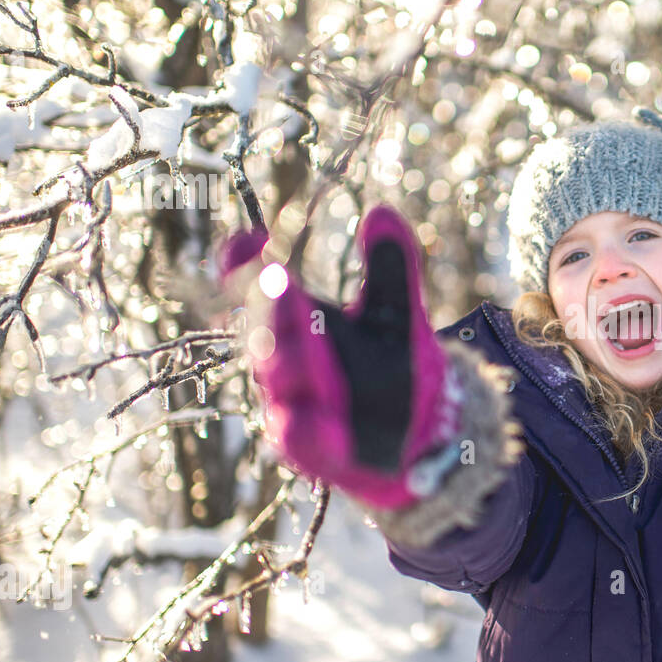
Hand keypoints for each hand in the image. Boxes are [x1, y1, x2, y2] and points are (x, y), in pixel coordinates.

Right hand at [220, 205, 462, 508]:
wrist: (420, 432)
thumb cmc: (392, 363)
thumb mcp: (396, 311)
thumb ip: (391, 265)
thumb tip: (382, 211)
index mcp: (296, 319)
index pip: (254, 286)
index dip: (242, 262)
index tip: (248, 239)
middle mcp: (285, 359)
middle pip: (264, 331)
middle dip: (270, 309)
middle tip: (279, 280)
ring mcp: (296, 405)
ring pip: (278, 384)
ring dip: (282, 363)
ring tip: (291, 343)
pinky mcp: (316, 450)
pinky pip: (301, 441)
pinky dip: (300, 432)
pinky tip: (302, 422)